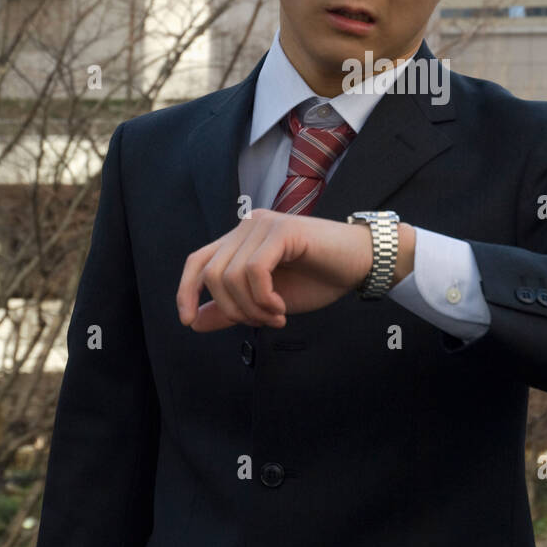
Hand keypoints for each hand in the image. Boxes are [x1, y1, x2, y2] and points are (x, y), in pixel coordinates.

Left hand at [176, 210, 414, 332]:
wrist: (360, 264)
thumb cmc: (318, 279)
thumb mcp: (267, 302)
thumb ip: (232, 308)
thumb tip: (195, 322)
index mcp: (240, 240)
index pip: (198, 262)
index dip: (186, 291)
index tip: (188, 322)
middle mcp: (247, 226)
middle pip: (213, 274)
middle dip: (232, 310)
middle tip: (263, 322)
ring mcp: (264, 224)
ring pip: (232, 275)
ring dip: (253, 308)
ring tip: (277, 316)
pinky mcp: (282, 230)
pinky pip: (254, 270)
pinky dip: (263, 297)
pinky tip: (281, 307)